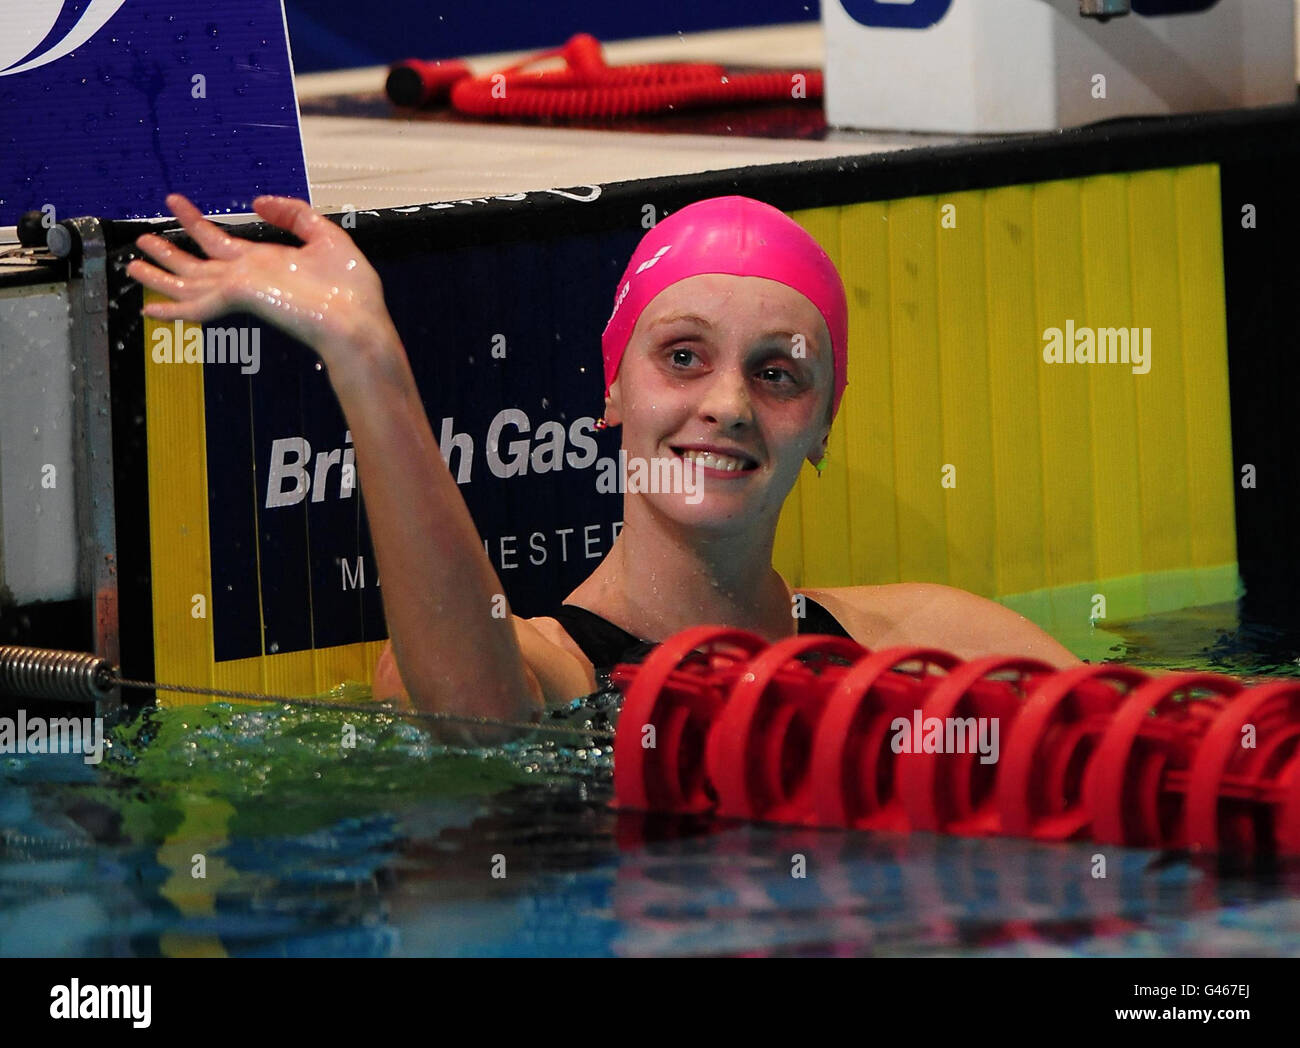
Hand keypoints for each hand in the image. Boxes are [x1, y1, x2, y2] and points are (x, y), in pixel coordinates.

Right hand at [127, 193, 396, 374]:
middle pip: (198, 264)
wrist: (358, 323)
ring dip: (160, 274)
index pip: (221, 241)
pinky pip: (197, 305)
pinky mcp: (240, 298)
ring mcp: (242, 289)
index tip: (174, 202)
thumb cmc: (350, 290)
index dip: (195, 222)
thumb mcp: (324, 236)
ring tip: (132, 264)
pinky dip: (171, 309)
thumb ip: (293, 213)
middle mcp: (248, 277)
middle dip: (169, 252)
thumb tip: (256, 202)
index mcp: (265, 263)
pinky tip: (148, 309)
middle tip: (141, 240)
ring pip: (189, 283)